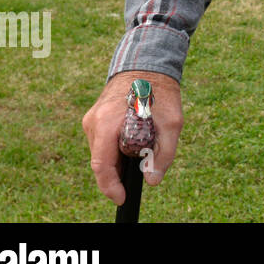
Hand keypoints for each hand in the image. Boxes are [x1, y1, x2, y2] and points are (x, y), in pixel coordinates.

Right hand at [82, 71, 182, 205]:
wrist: (149, 64)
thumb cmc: (161, 92)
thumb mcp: (171, 123)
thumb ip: (163, 154)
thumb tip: (152, 180)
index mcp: (107, 122)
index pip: (102, 165)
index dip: (110, 186)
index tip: (121, 198)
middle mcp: (94, 122)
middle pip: (101, 160)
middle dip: (118, 173)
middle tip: (140, 170)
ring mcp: (92, 119)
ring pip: (102, 152)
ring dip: (118, 158)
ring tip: (141, 149)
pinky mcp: (96, 118)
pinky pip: (103, 141)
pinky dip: (116, 147)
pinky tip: (133, 142)